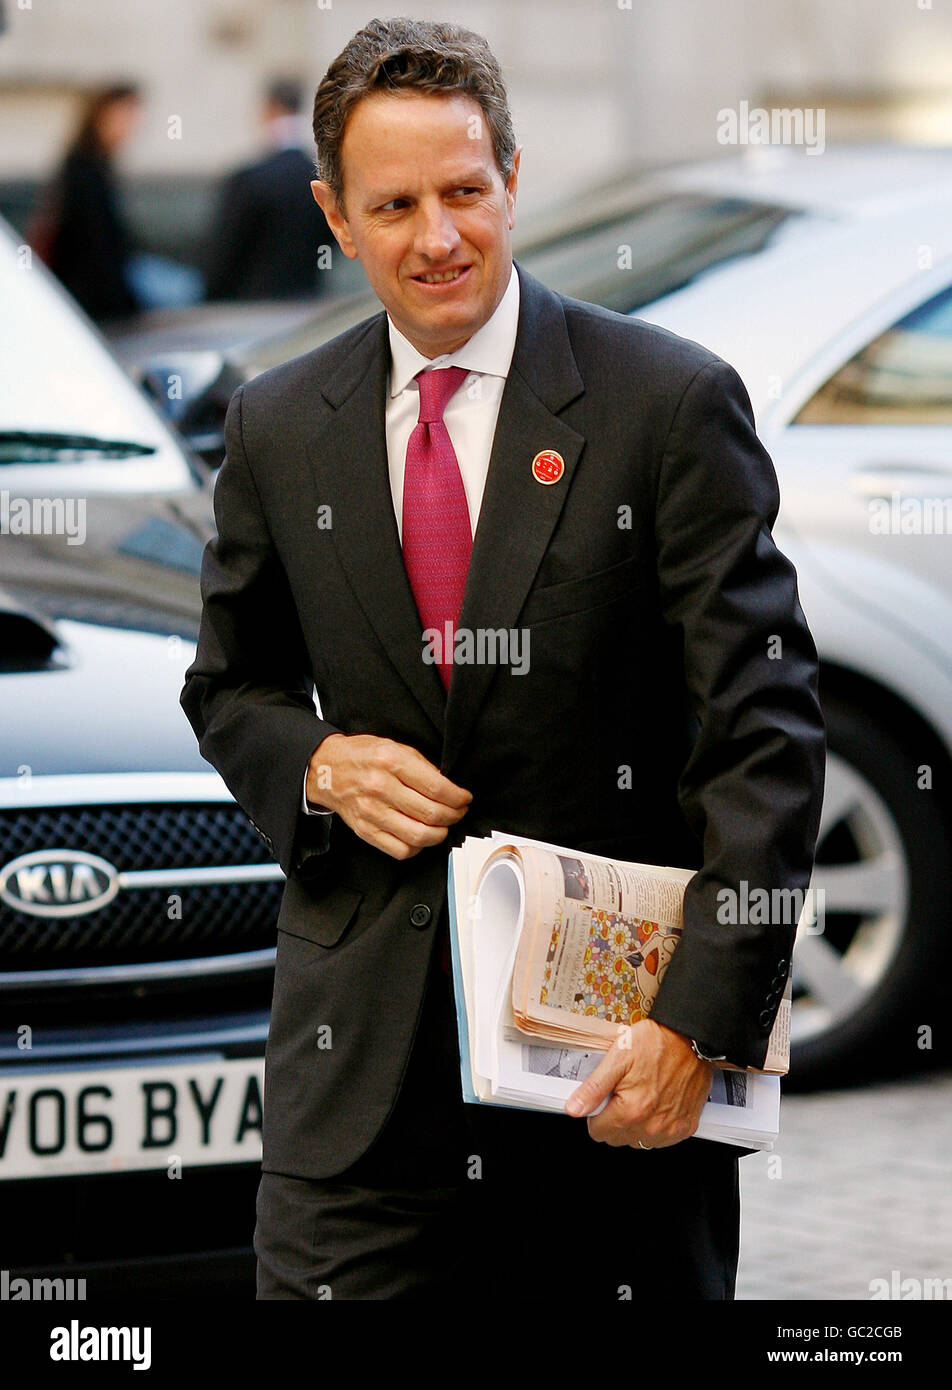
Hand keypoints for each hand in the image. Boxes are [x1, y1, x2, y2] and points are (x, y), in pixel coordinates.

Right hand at [306, 733, 471, 859]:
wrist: (326, 770)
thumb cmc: (361, 756)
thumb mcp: (394, 747)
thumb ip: (422, 766)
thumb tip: (449, 787)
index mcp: (391, 761)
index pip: (436, 787)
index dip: (458, 797)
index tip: (464, 799)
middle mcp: (380, 788)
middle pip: (431, 813)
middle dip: (454, 815)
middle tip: (458, 812)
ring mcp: (372, 812)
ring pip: (419, 835)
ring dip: (440, 834)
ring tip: (443, 825)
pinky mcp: (366, 831)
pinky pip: (401, 849)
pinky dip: (418, 847)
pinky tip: (421, 836)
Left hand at [565, 1019, 712, 1149]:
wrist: (690, 1038)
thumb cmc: (657, 1043)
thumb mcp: (618, 1057)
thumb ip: (594, 1087)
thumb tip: (574, 1108)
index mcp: (632, 1110)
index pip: (598, 1132)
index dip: (597, 1112)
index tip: (606, 1097)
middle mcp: (652, 1125)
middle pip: (617, 1138)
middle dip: (614, 1119)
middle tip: (623, 1093)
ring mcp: (671, 1129)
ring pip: (638, 1141)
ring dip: (635, 1124)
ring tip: (642, 1095)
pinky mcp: (685, 1127)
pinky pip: (661, 1139)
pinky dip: (656, 1125)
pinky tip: (657, 1103)